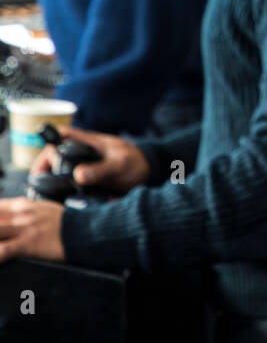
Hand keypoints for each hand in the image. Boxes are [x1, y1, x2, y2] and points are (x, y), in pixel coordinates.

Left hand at [0, 198, 64, 262]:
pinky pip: (5, 250)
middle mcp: (21, 214)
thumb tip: (14, 216)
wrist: (84, 229)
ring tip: (0, 243)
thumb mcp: (43, 208)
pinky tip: (0, 258)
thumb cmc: (65, 221)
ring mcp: (24, 228)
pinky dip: (0, 254)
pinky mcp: (28, 243)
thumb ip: (25, 211)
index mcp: (23, 205)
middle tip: (2, 236)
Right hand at [30, 126, 148, 193]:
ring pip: (59, 172)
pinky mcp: (87, 179)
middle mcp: (81, 152)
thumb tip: (79, 175)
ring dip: (53, 185)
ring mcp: (83, 166)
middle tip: (40, 192)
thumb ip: (101, 170)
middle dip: (45, 173)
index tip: (41, 171)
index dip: (47, 151)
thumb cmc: (136, 162)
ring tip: (48, 201)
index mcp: (87, 142)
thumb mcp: (119, 166)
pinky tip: (63, 205)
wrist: (150, 172)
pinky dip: (65, 193)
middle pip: (53, 158)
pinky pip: (70, 185)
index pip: (59, 138)